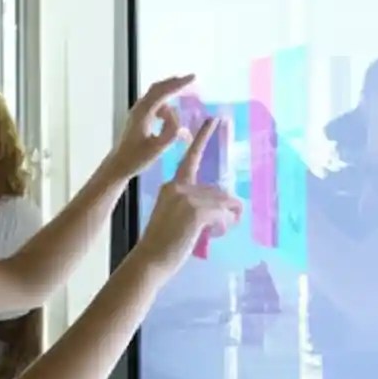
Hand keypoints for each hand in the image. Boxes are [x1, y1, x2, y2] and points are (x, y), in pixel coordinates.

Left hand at [108, 74, 196, 178]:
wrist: (119, 165)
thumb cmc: (137, 158)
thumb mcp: (158, 147)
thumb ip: (171, 130)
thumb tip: (176, 113)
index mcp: (143, 114)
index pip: (162, 92)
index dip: (178, 84)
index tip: (193, 78)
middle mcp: (139, 109)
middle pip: (158, 88)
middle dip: (175, 82)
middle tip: (191, 79)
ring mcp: (137, 113)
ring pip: (156, 96)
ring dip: (170, 94)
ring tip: (184, 96)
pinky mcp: (138, 118)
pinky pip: (154, 105)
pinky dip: (165, 105)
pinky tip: (171, 114)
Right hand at [132, 118, 241, 277]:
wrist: (150, 259)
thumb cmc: (161, 243)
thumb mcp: (175, 217)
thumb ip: (192, 205)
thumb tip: (220, 209)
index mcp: (172, 186)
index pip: (190, 158)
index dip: (203, 138)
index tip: (214, 119)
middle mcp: (179, 186)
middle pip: (219, 192)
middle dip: (226, 210)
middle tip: (219, 228)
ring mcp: (188, 197)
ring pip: (225, 203)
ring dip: (226, 220)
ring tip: (215, 233)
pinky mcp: (197, 210)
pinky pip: (225, 214)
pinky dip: (225, 226)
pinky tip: (215, 234)